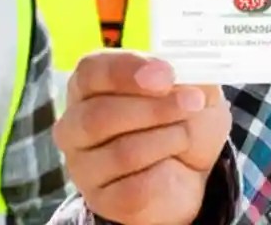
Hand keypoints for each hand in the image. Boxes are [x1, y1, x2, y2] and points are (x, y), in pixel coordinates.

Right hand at [54, 51, 230, 224]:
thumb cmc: (182, 120)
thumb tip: (177, 78)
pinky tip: (172, 165)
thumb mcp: (194, 88)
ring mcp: (83, 165)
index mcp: (90, 84)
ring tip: (185, 135)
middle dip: (154, 108)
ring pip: (122, 152)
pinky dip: (165, 173)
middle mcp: (75, 123)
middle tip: (192, 101)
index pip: (91, 71)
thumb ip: (186, 75)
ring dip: (167, 139)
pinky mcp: (100, 199)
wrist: (193, 172)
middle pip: (99, 114)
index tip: (166, 75)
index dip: (127, 71)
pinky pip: (134, 187)